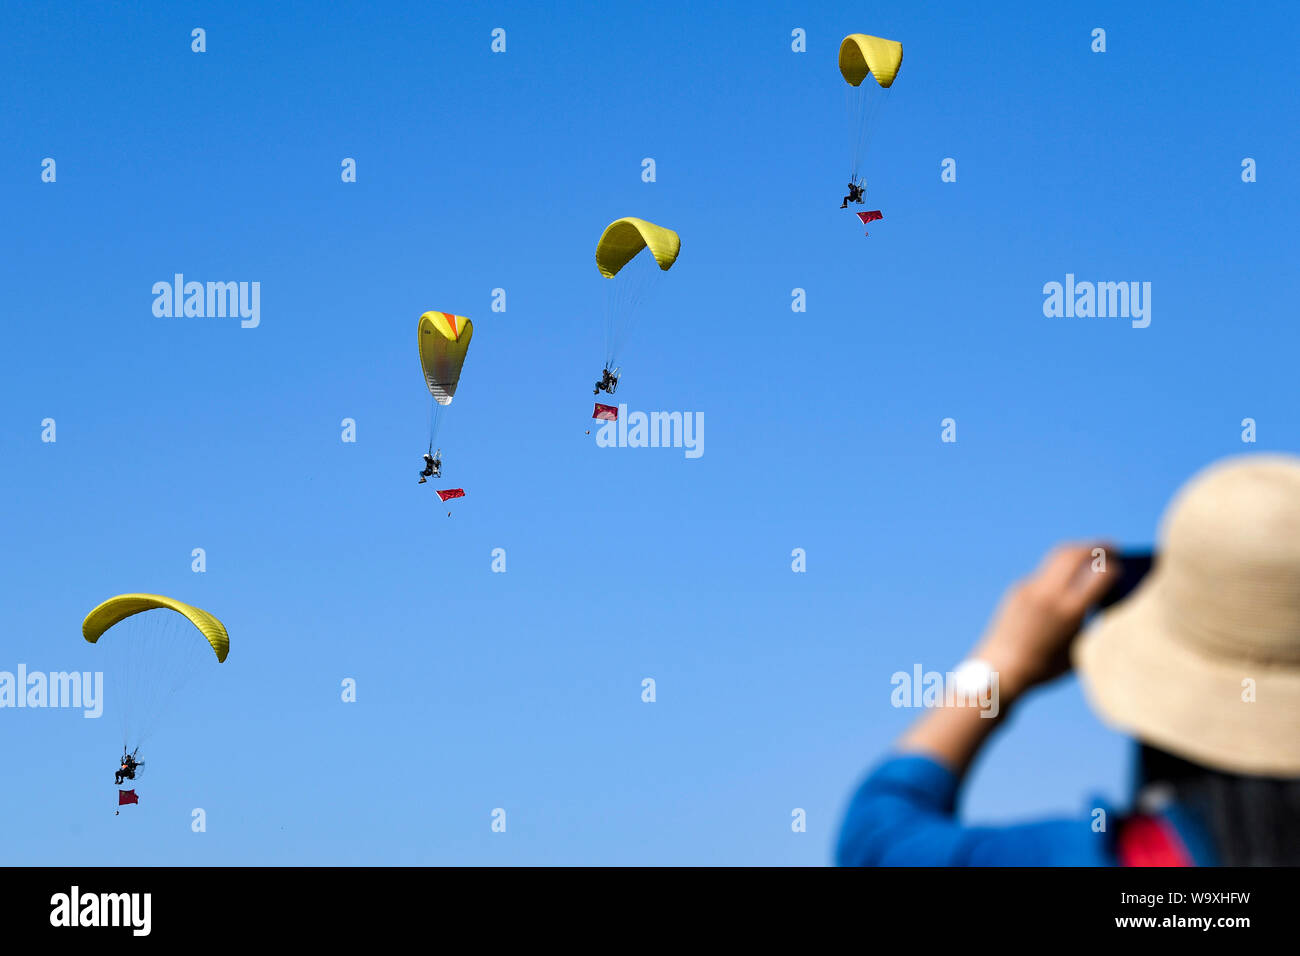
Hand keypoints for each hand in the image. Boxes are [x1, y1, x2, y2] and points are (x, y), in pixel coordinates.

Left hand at [974, 543, 1116, 698]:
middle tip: (1112, 548)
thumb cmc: (1046, 667)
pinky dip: (1060, 570)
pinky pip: (1044, 573)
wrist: (1001, 668)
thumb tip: (1105, 600)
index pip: (1101, 574)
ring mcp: (1031, 588)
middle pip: (1077, 554)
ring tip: (1091, 555)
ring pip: (1058, 557)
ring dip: (1078, 553)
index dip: (1115, 569)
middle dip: (1097, 548)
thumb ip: (1092, 623)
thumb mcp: (1080, 648)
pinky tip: (1067, 579)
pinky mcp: (1018, 589)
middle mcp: (1050, 594)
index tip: (1122, 568)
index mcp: (1070, 611)